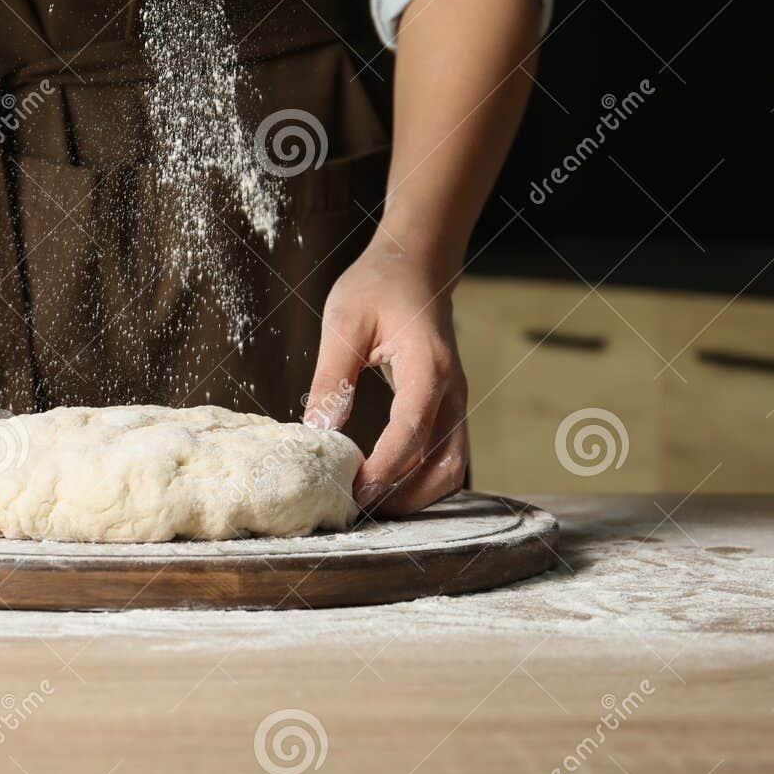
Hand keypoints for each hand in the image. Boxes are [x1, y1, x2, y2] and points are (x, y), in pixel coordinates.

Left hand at [304, 239, 468, 514]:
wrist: (416, 264)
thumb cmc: (378, 285)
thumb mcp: (344, 322)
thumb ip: (332, 379)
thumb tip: (318, 434)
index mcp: (427, 367)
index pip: (412, 432)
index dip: (384, 469)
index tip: (351, 492)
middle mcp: (452, 390)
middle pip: (443, 464)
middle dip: (404, 496)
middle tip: (358, 510)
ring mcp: (456, 401)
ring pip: (451, 467)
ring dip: (416, 494)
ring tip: (370, 504)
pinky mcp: (448, 407)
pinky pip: (445, 455)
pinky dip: (421, 479)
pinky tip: (385, 485)